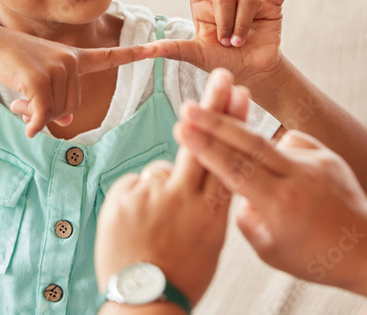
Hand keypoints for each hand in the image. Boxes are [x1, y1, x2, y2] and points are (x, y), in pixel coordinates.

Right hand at [0, 24, 154, 137]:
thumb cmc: (13, 62)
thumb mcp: (40, 78)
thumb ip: (58, 96)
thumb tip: (66, 121)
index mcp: (75, 57)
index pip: (110, 56)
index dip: (136, 54)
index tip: (160, 48)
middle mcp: (71, 61)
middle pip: (72, 107)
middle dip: (49, 113)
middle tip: (25, 104)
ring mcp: (57, 68)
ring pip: (57, 114)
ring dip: (36, 116)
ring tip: (19, 101)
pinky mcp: (39, 79)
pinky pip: (42, 115)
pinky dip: (32, 124)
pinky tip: (24, 123)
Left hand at [96, 69, 247, 306]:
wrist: (144, 302)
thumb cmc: (181, 275)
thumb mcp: (211, 242)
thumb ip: (211, 205)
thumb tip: (212, 175)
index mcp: (214, 211)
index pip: (228, 157)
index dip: (235, 123)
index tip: (241, 94)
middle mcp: (187, 198)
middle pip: (203, 142)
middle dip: (213, 106)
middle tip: (221, 75)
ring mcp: (154, 195)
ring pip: (164, 169)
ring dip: (162, 189)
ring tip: (157, 228)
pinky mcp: (125, 196)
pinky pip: (137, 184)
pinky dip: (138, 199)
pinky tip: (137, 227)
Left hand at [148, 0, 302, 84]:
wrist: (251, 74)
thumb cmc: (221, 62)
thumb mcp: (195, 56)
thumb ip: (173, 49)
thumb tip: (146, 50)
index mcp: (205, 9)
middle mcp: (227, 2)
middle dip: (225, 21)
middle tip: (226, 43)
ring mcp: (250, 4)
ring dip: (242, 23)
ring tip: (240, 43)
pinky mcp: (271, 8)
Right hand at [174, 105, 366, 292]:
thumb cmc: (316, 258)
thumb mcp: (270, 251)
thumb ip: (245, 218)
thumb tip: (233, 188)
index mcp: (281, 203)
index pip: (233, 169)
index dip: (205, 147)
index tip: (182, 129)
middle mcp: (299, 177)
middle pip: (249, 141)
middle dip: (216, 121)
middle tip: (190, 106)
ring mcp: (316, 162)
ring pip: (270, 142)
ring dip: (249, 143)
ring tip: (255, 168)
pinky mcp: (328, 155)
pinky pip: (292, 144)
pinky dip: (280, 154)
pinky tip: (285, 173)